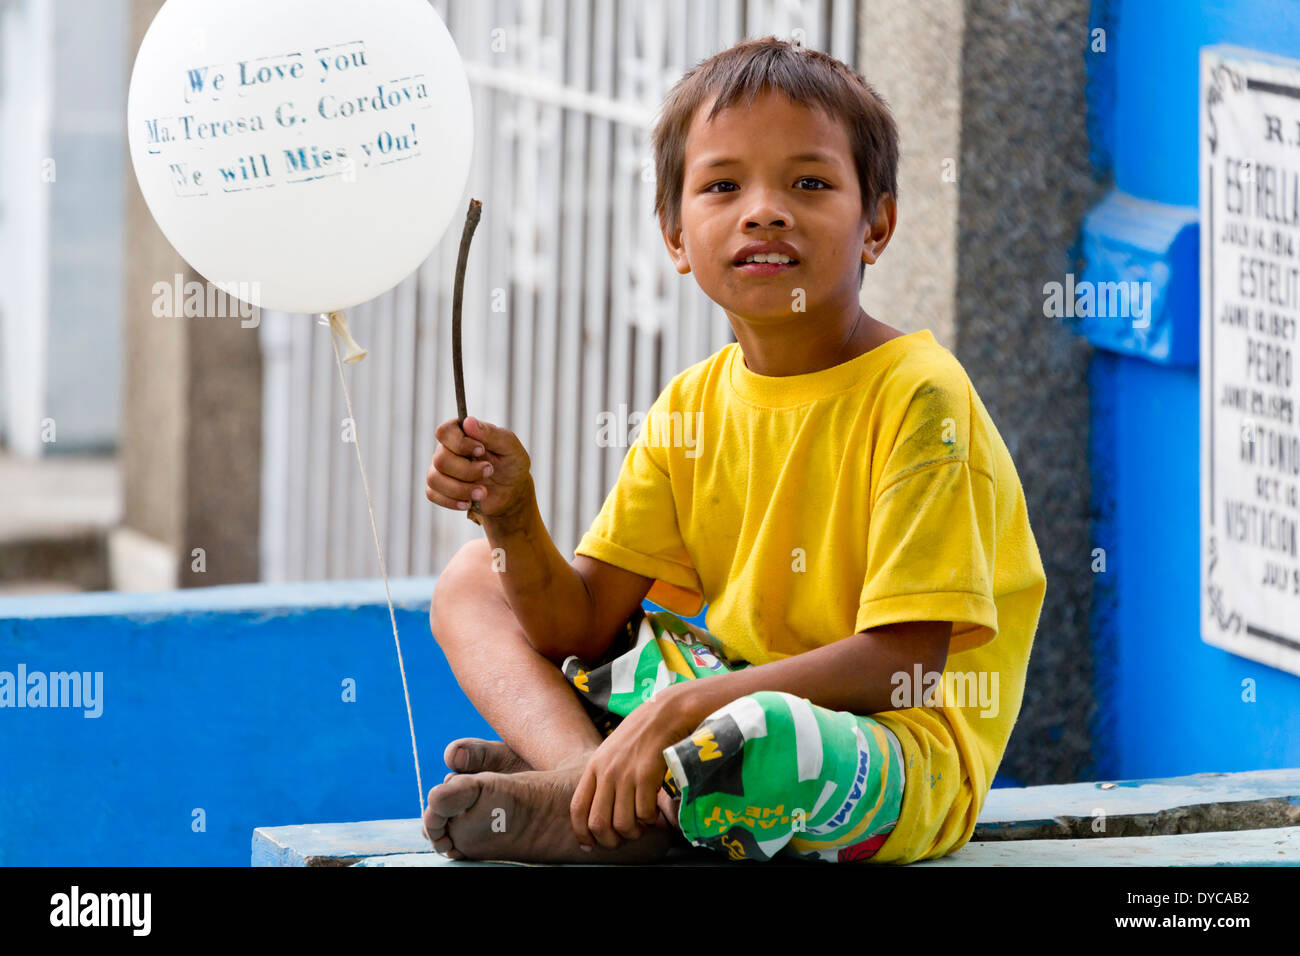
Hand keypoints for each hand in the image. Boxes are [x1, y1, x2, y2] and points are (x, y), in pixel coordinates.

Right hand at [426, 416, 532, 520]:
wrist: (511, 491)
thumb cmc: (510, 464)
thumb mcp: (510, 447)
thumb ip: (491, 434)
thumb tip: (468, 422)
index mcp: (461, 433)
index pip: (444, 432)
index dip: (460, 443)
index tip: (482, 450)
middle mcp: (446, 449)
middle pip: (441, 459)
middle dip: (467, 470)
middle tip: (489, 471)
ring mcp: (440, 469)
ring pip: (435, 478)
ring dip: (461, 489)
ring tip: (483, 492)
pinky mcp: (439, 489)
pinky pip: (433, 494)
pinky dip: (452, 501)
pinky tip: (468, 502)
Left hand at [570, 682, 696, 849]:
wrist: (665, 713)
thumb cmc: (640, 734)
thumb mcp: (611, 752)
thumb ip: (603, 776)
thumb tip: (599, 808)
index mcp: (593, 767)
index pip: (577, 808)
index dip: (582, 832)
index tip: (590, 844)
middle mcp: (606, 772)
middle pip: (598, 823)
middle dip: (610, 840)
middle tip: (623, 838)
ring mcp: (625, 774)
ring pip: (622, 823)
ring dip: (634, 832)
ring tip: (642, 825)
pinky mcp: (646, 776)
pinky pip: (644, 814)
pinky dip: (650, 819)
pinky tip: (654, 811)